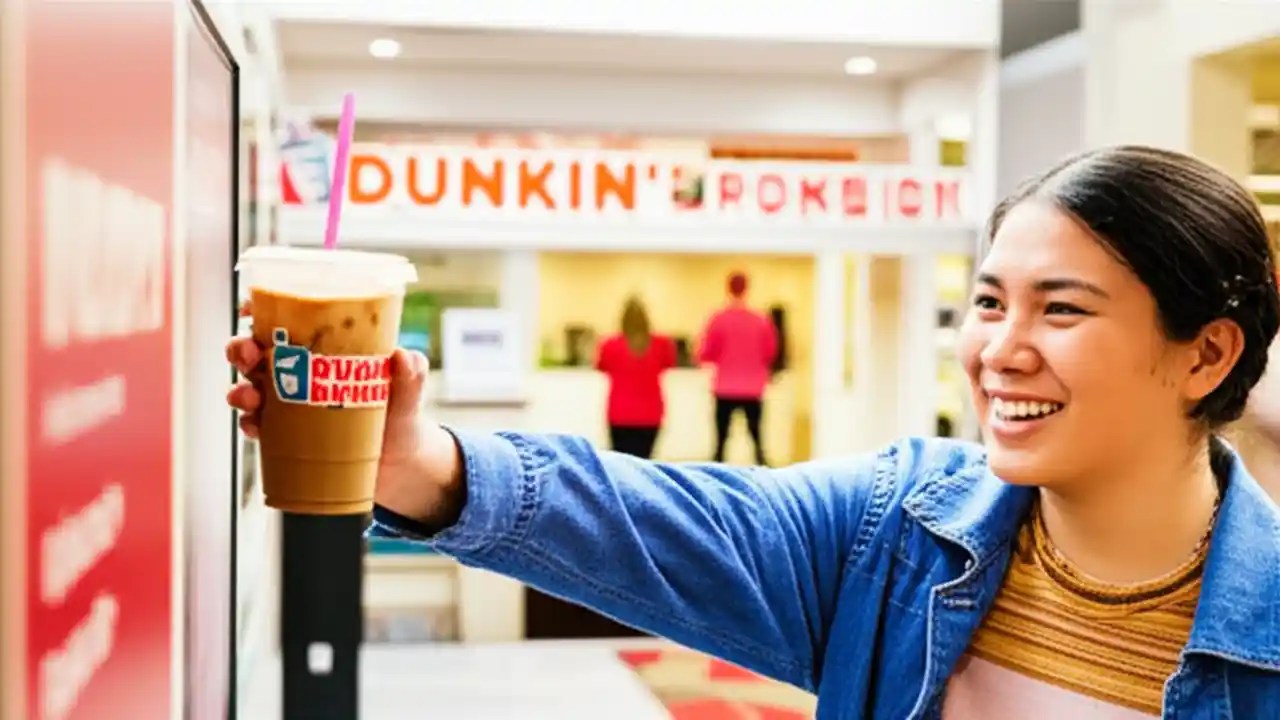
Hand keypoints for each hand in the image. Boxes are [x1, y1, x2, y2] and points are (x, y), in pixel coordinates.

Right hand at [225, 320, 464, 526]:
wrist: (400, 463)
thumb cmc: (400, 414)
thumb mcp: (408, 391)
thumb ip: (411, 373)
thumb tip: (403, 356)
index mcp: (324, 349)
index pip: (286, 321)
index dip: (260, 310)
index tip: (250, 311)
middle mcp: (300, 373)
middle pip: (255, 351)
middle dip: (240, 348)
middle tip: (249, 355)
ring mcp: (290, 405)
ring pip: (249, 388)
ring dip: (240, 389)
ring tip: (250, 397)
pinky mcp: (287, 437)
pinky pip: (258, 426)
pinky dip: (249, 424)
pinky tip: (255, 426)